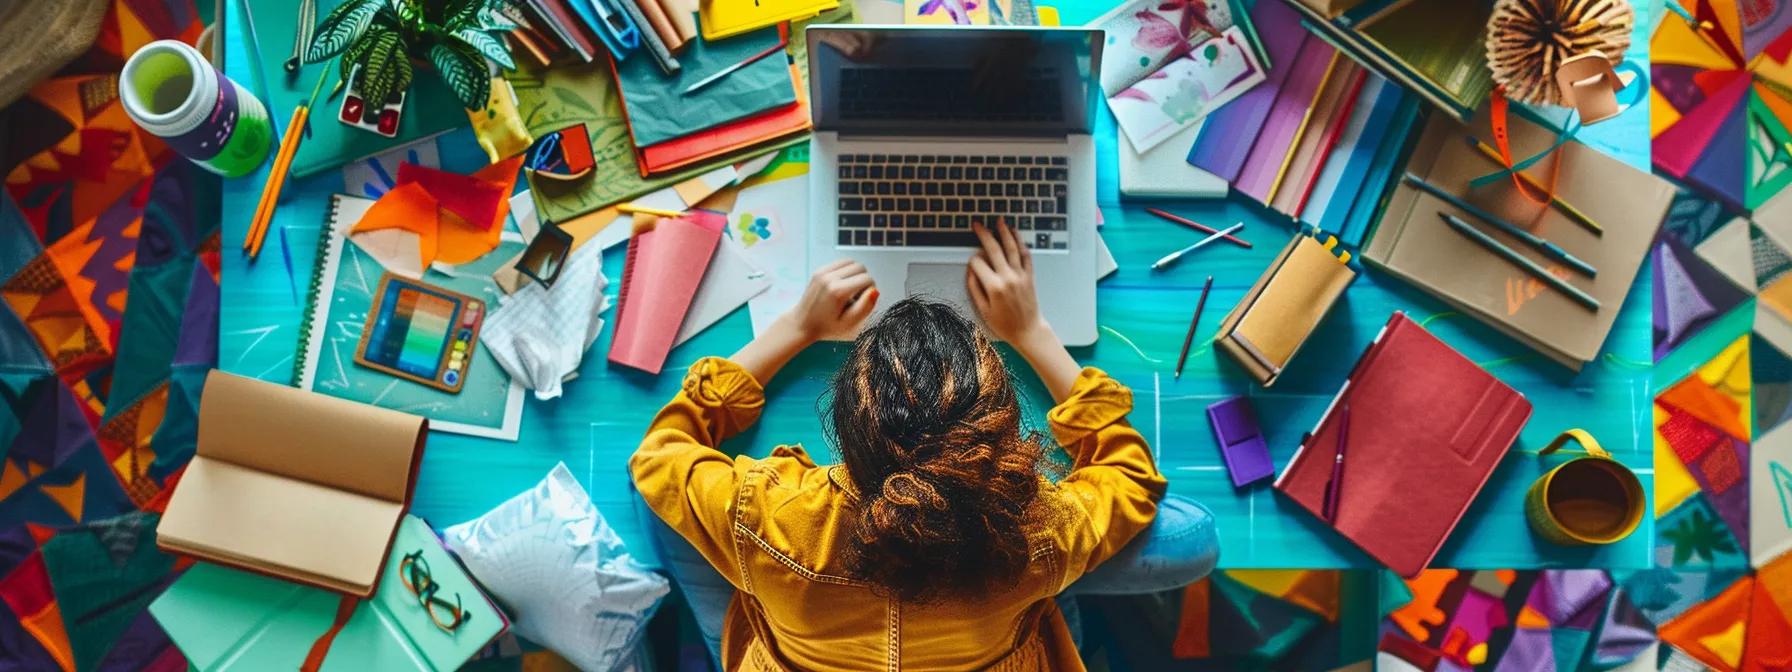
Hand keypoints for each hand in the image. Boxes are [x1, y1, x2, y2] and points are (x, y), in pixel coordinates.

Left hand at [780, 259, 878, 341]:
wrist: (802, 324)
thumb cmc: (826, 327)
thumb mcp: (849, 323)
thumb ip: (865, 307)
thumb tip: (875, 291)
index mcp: (838, 292)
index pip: (867, 279)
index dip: (870, 290)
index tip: (863, 301)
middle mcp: (829, 279)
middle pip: (860, 267)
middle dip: (863, 280)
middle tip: (856, 296)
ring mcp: (823, 273)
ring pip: (851, 262)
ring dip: (855, 273)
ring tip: (849, 289)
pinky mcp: (819, 271)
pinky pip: (840, 262)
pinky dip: (845, 270)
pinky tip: (842, 284)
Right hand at [967, 220, 1049, 343]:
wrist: (1028, 331)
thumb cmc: (1004, 325)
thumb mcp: (983, 310)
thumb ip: (975, 288)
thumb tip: (971, 270)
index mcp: (994, 287)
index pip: (978, 263)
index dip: (972, 260)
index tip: (971, 262)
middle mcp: (1008, 278)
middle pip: (993, 249)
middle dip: (984, 235)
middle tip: (977, 224)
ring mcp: (1020, 275)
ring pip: (1012, 248)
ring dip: (1004, 233)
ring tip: (999, 221)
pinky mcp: (1030, 276)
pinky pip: (1025, 255)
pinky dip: (1020, 242)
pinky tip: (1015, 234)